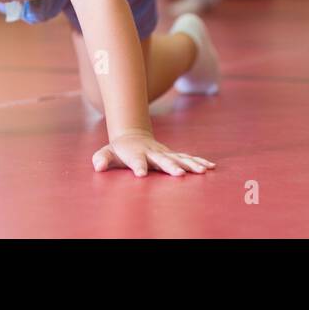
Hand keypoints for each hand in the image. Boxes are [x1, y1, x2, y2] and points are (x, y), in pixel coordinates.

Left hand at [92, 132, 215, 176]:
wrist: (133, 135)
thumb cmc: (119, 149)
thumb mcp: (107, 153)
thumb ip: (102, 158)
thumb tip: (97, 165)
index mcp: (136, 153)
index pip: (136, 161)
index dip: (138, 166)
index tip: (140, 175)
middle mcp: (153, 153)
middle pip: (162, 160)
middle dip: (171, 166)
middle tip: (179, 174)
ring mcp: (164, 153)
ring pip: (179, 158)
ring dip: (191, 164)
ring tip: (203, 171)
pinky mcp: (173, 154)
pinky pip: (187, 158)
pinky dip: (199, 161)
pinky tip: (211, 167)